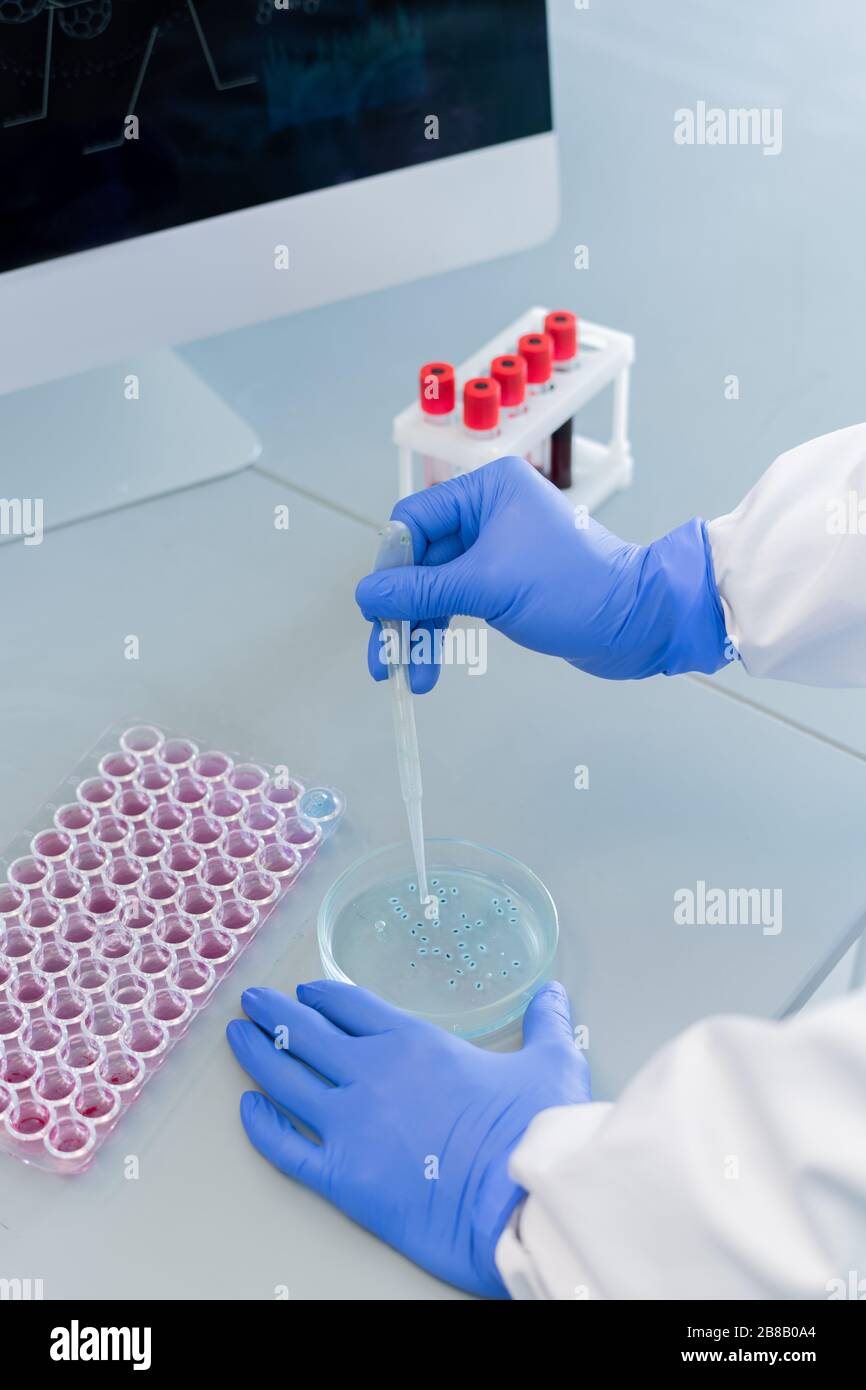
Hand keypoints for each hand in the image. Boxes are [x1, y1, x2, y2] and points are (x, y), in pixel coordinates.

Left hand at [227, 979, 589, 1297]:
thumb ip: (545, 1023)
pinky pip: (284, 1146)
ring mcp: (348, 1123)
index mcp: (413, 1041)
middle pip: (306, 1033)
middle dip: (275, 1013)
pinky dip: (259, 1125)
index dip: (323, 995)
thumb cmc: (533, 1131)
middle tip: (254, 1001)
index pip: (351, 1005)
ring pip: (284, 1079)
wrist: (517, 1203)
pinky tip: (247, 1109)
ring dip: (257, 1054)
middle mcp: (370, 1072)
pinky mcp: (339, 1176)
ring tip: (237, 1036)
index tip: (306, 991)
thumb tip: (553, 994)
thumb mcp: (550, 1062)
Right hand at [356, 455, 728, 688]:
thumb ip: (423, 590)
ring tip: (407, 675)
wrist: (636, 623)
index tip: (377, 609)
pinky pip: (456, 603)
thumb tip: (367, 595)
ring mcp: (496, 549)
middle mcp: (489, 511)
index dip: (392, 566)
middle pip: (420, 560)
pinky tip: (428, 667)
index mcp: (488, 490)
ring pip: (435, 588)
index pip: (414, 520)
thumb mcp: (488, 587)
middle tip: (384, 655)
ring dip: (418, 631)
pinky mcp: (504, 582)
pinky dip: (441, 634)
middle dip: (401, 610)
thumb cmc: (576, 589)